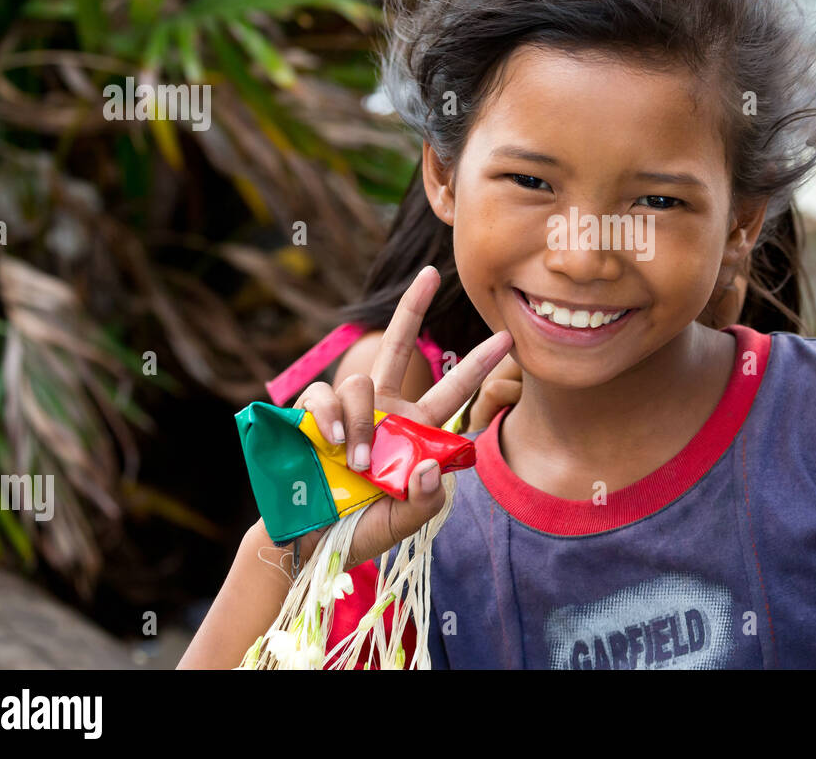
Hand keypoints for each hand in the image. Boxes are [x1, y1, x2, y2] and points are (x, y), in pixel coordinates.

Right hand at [286, 265, 512, 569]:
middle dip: (413, 306)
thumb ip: (426, 500)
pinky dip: (328, 417)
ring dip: (359, 424)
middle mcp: (384, 410)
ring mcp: (347, 409)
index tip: (507, 337)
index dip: (478, 363)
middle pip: (400, 345)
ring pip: (361, 383)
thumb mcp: (404, 521)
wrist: (307, 541)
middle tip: (430, 273)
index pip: (454, 389)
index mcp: (415, 429)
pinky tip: (327, 441)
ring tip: (355, 462)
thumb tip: (430, 466)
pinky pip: (324, 394)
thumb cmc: (360, 529)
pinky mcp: (310, 413)